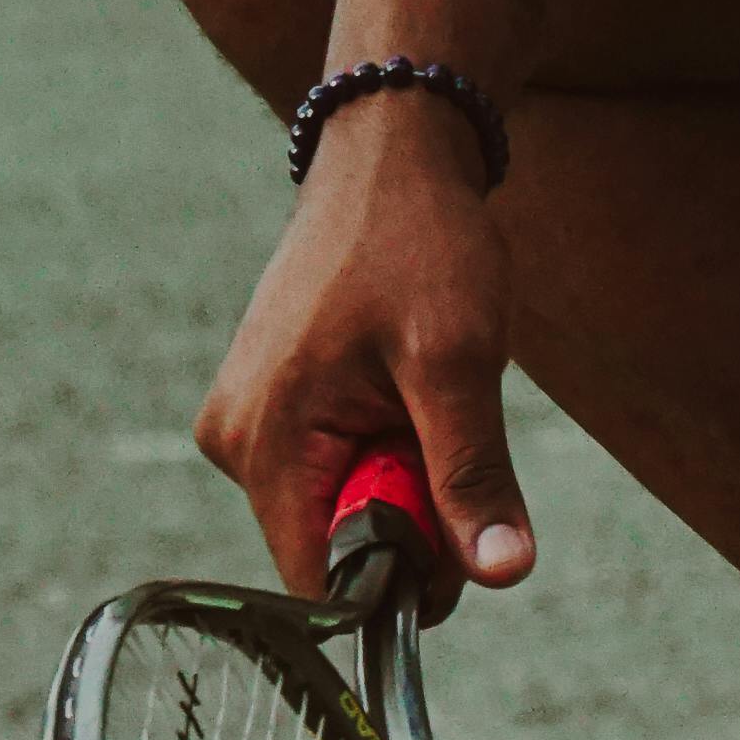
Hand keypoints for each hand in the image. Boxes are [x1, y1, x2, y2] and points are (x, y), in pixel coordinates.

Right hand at [195, 100, 534, 599]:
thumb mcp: (461, 361)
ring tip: (423, 392)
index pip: (322, 584)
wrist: (393, 155)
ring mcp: (250, 424)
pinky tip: (405, 385)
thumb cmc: (421, 242)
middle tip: (446, 429)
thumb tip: (503, 573)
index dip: (402, 580)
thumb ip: (473, 475)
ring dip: (406, 474)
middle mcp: (236, 442)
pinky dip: (390, 446)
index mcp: (261, 441)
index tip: (459, 527)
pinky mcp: (275, 407)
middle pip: (336, 548)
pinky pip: (340, 468)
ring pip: (346, 508)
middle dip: (411, 516)